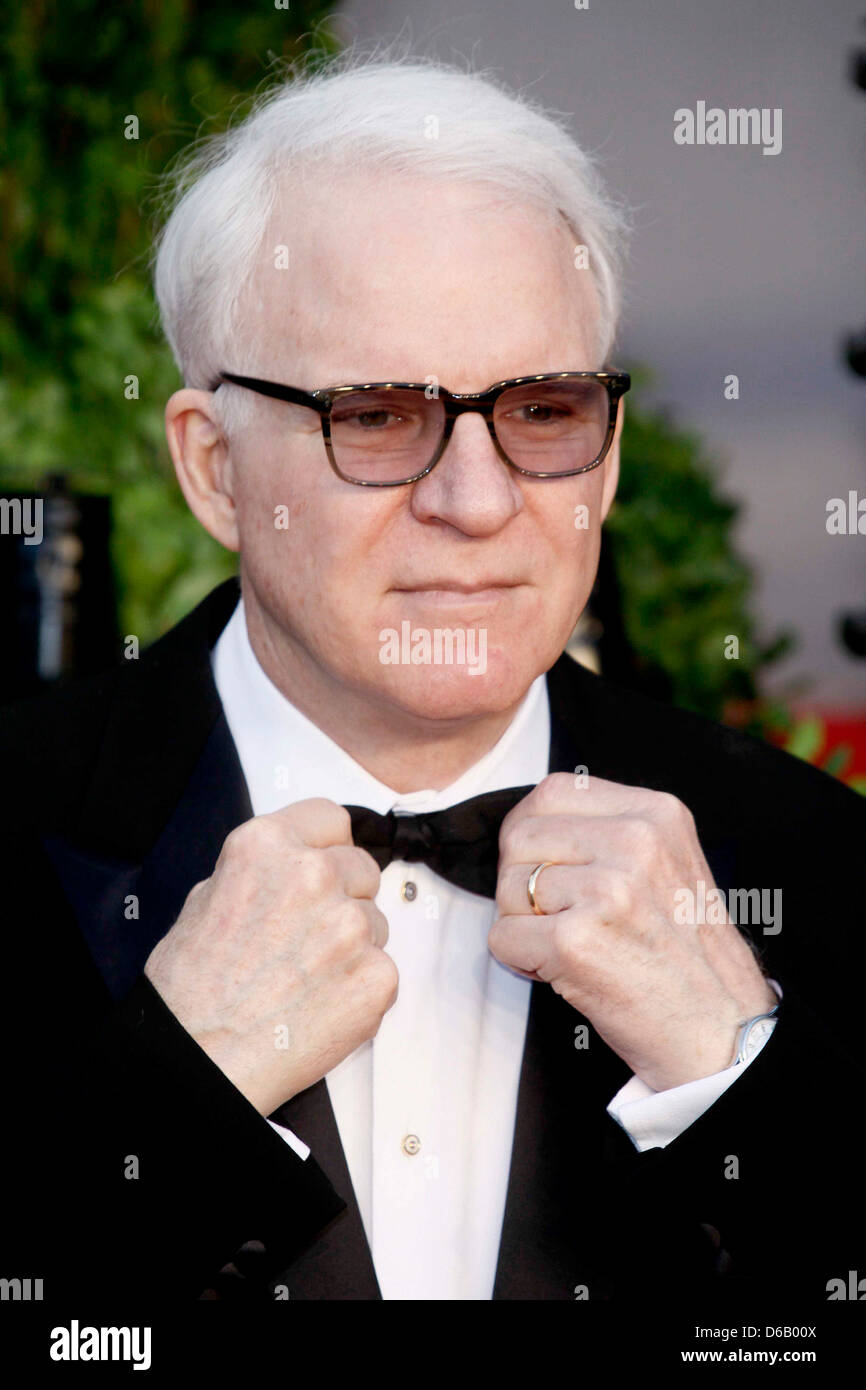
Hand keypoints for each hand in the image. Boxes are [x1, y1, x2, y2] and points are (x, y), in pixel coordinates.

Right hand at [145, 799, 396, 1115]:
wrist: (199, 1061)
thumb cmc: (191, 994)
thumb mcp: (207, 898)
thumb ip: (262, 871)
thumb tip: (292, 865)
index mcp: (266, 845)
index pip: (331, 818)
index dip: (326, 846)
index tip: (324, 864)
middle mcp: (312, 875)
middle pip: (362, 867)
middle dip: (344, 896)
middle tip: (308, 937)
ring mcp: (350, 925)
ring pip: (376, 920)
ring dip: (353, 944)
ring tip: (305, 978)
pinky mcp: (376, 975)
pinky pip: (384, 968)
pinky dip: (361, 988)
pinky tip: (321, 1004)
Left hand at [489, 774, 776, 1090]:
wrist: (725, 1032)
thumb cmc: (690, 960)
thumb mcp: (668, 864)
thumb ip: (610, 832)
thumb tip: (534, 821)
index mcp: (656, 814)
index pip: (552, 792)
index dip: (534, 833)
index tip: (545, 865)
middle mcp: (635, 842)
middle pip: (521, 836)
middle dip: (523, 881)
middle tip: (557, 916)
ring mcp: (607, 889)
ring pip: (508, 888)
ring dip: (524, 924)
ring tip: (572, 946)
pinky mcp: (577, 941)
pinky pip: (503, 937)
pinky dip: (521, 961)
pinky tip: (564, 971)